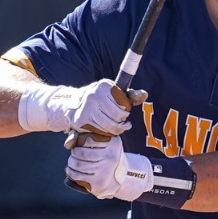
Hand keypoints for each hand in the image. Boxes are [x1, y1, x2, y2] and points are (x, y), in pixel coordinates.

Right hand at [20, 79, 145, 135]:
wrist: (73, 104)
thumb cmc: (100, 100)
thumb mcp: (114, 94)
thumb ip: (130, 96)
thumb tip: (144, 94)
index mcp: (104, 85)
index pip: (124, 103)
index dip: (127, 110)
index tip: (124, 111)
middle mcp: (94, 94)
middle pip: (118, 115)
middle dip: (123, 121)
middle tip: (123, 122)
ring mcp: (86, 107)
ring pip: (110, 125)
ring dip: (116, 129)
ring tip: (118, 128)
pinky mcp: (81, 120)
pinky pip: (99, 131)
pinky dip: (105, 133)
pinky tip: (106, 130)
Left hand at [66, 135, 152, 200]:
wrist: (121, 179)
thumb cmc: (110, 158)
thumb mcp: (110, 144)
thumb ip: (96, 138)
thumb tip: (72, 138)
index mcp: (113, 144)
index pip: (88, 140)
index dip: (79, 142)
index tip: (78, 144)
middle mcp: (110, 157)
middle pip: (81, 153)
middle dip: (74, 153)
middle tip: (73, 154)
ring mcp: (105, 171)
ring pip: (78, 165)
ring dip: (71, 163)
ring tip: (72, 162)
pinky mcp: (98, 183)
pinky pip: (78, 176)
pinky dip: (71, 172)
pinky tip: (70, 170)